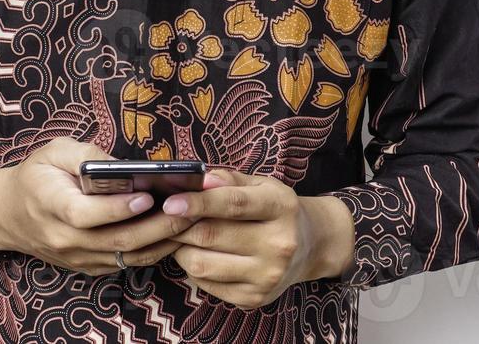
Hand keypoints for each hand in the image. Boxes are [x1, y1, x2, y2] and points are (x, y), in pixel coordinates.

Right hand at [0, 139, 195, 274]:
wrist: (8, 214)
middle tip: (189, 208)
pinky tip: (175, 234)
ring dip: (162, 241)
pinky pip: (125, 263)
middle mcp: (64, 238)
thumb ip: (88, 155)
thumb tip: (127, 167)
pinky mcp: (88, 267)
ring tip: (192, 220)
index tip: (148, 195)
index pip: (86, 214)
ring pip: (125, 256)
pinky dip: (152, 251)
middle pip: (115, 239)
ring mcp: (77, 258)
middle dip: (157, 226)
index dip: (118, 208)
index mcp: (51, 205)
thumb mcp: (55, 151)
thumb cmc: (36, 175)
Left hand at [161, 168, 350, 308]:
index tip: (169, 203)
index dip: (197, 203)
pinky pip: (206, 285)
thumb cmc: (276, 209)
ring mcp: (267, 276)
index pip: (233, 204)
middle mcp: (279, 244)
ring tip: (185, 236)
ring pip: (202, 264)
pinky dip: (194, 268)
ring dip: (182, 249)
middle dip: (179, 226)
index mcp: (280, 207)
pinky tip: (202, 255)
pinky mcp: (254, 299)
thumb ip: (229, 179)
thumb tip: (199, 180)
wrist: (311, 246)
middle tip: (166, 218)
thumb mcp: (262, 184)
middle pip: (210, 235)